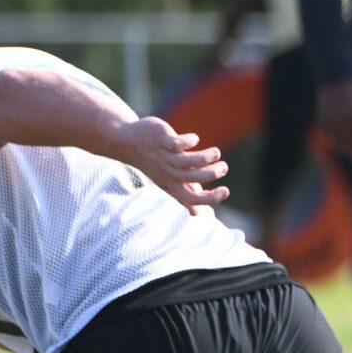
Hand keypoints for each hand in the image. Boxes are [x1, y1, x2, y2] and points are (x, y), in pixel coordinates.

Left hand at [107, 117, 230, 210]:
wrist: (126, 142)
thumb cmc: (152, 163)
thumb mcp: (168, 182)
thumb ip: (184, 195)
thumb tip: (196, 213)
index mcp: (173, 184)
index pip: (193, 198)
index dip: (211, 197)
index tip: (226, 190)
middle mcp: (169, 173)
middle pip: (193, 178)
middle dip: (213, 173)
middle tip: (224, 167)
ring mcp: (165, 157)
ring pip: (187, 161)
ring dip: (206, 156)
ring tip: (216, 152)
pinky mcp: (162, 140)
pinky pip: (177, 143)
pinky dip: (190, 140)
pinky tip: (194, 139)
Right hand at [317, 80, 351, 161]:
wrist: (335, 76)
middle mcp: (342, 119)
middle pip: (348, 142)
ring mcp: (331, 118)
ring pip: (336, 140)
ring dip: (342, 148)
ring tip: (348, 151)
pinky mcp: (322, 117)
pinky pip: (327, 134)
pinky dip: (332, 140)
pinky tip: (337, 143)